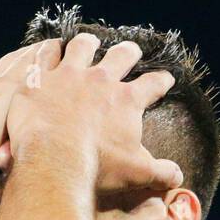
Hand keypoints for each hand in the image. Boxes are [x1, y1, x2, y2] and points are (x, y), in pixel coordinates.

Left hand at [2, 35, 182, 192]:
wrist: (55, 160)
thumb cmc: (98, 167)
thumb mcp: (136, 173)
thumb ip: (160, 173)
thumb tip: (178, 177)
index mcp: (127, 100)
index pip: (152, 85)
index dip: (161, 81)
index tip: (166, 79)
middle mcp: (101, 80)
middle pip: (120, 56)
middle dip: (129, 52)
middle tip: (132, 51)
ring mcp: (70, 75)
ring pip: (83, 47)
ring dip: (88, 43)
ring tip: (90, 42)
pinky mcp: (42, 78)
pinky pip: (46, 54)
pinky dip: (49, 49)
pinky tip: (50, 48)